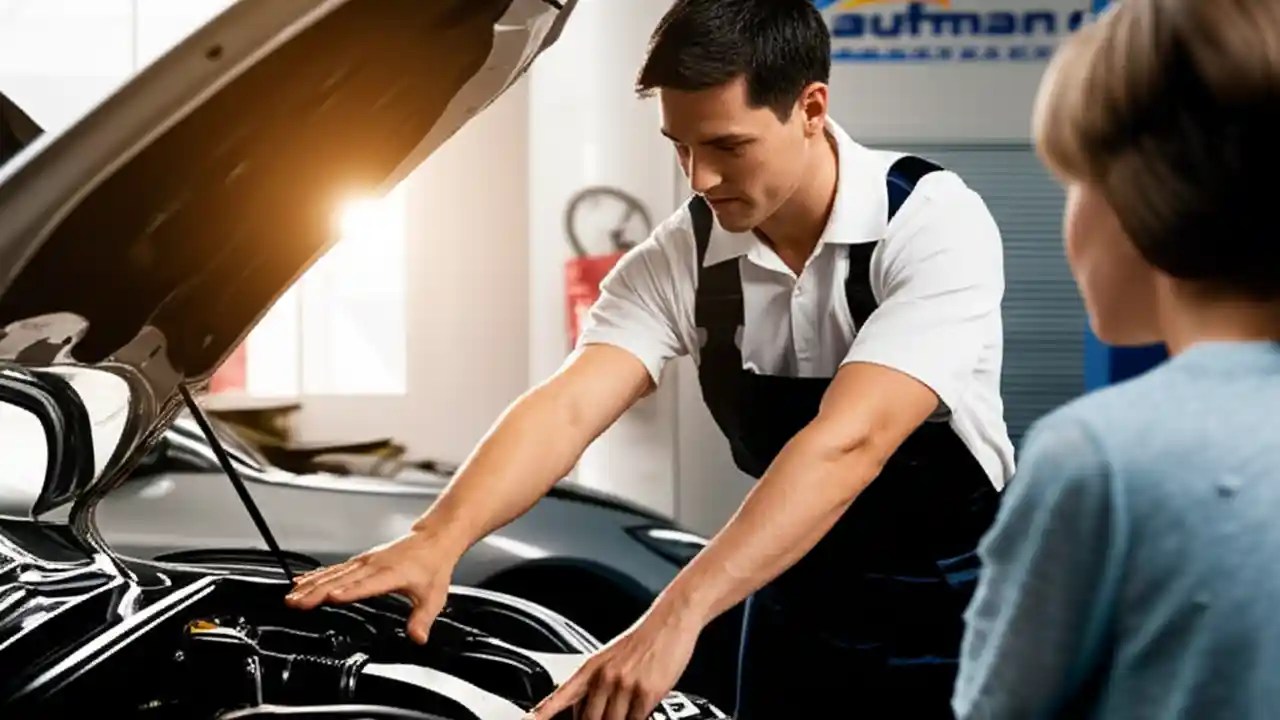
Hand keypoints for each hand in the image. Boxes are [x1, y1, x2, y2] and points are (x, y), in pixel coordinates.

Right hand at [284, 530, 455, 644]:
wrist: (433, 541)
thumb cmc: (432, 566)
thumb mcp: (434, 596)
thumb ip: (423, 618)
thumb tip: (418, 637)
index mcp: (391, 573)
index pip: (367, 584)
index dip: (349, 591)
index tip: (331, 597)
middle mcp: (374, 565)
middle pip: (341, 579)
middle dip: (317, 591)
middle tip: (297, 602)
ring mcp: (365, 561)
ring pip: (333, 573)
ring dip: (311, 584)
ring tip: (292, 595)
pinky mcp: (360, 560)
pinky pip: (335, 568)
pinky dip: (316, 574)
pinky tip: (301, 580)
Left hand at [525, 605, 701, 719]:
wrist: (670, 622)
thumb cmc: (643, 640)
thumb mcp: (610, 657)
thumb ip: (596, 683)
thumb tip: (585, 709)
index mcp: (591, 667)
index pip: (561, 696)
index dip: (542, 712)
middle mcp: (604, 676)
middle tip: (607, 715)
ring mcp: (624, 685)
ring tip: (629, 708)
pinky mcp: (646, 693)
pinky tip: (641, 711)